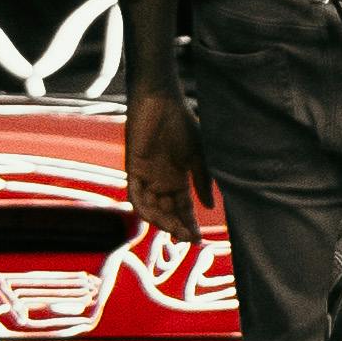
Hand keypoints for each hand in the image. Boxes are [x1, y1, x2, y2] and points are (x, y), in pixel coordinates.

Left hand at [127, 82, 204, 242]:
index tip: (200, 238)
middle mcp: (160, 182)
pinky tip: (156, 219)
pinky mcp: (133, 169)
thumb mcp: (198, 156)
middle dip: (178, 227)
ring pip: (152, 209)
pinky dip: (144, 209)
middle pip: (168, 212)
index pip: (183, 208)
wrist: (161, 100)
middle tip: (189, 239)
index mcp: (177, 179)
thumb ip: (202, 181)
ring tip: (176, 232)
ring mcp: (146, 177)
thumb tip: (209, 207)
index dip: (190, 224)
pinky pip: (136, 196)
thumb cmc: (181, 122)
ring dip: (163, 223)